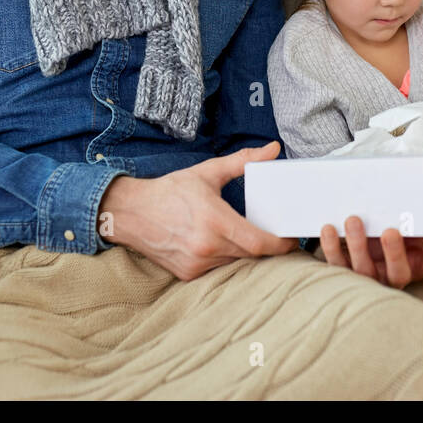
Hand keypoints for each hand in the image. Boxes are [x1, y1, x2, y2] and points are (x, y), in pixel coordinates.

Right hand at [98, 140, 297, 280]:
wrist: (130, 212)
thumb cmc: (170, 191)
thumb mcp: (207, 172)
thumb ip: (243, 161)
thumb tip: (273, 149)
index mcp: (214, 221)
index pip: (258, 243)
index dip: (280, 245)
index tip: (292, 240)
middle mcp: (206, 247)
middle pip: (250, 254)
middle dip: (266, 246)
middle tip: (276, 234)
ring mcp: (196, 264)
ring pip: (235, 262)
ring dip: (245, 252)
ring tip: (250, 236)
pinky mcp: (188, 273)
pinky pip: (218, 268)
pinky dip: (225, 257)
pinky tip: (223, 243)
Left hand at [318, 216, 422, 288]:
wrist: (362, 227)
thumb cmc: (389, 222)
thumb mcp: (404, 221)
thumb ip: (412, 214)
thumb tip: (422, 194)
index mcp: (416, 263)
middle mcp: (393, 274)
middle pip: (398, 273)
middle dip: (394, 253)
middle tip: (389, 232)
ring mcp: (369, 276)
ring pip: (364, 269)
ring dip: (358, 246)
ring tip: (353, 220)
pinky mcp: (345, 272)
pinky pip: (337, 264)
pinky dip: (332, 246)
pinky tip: (329, 227)